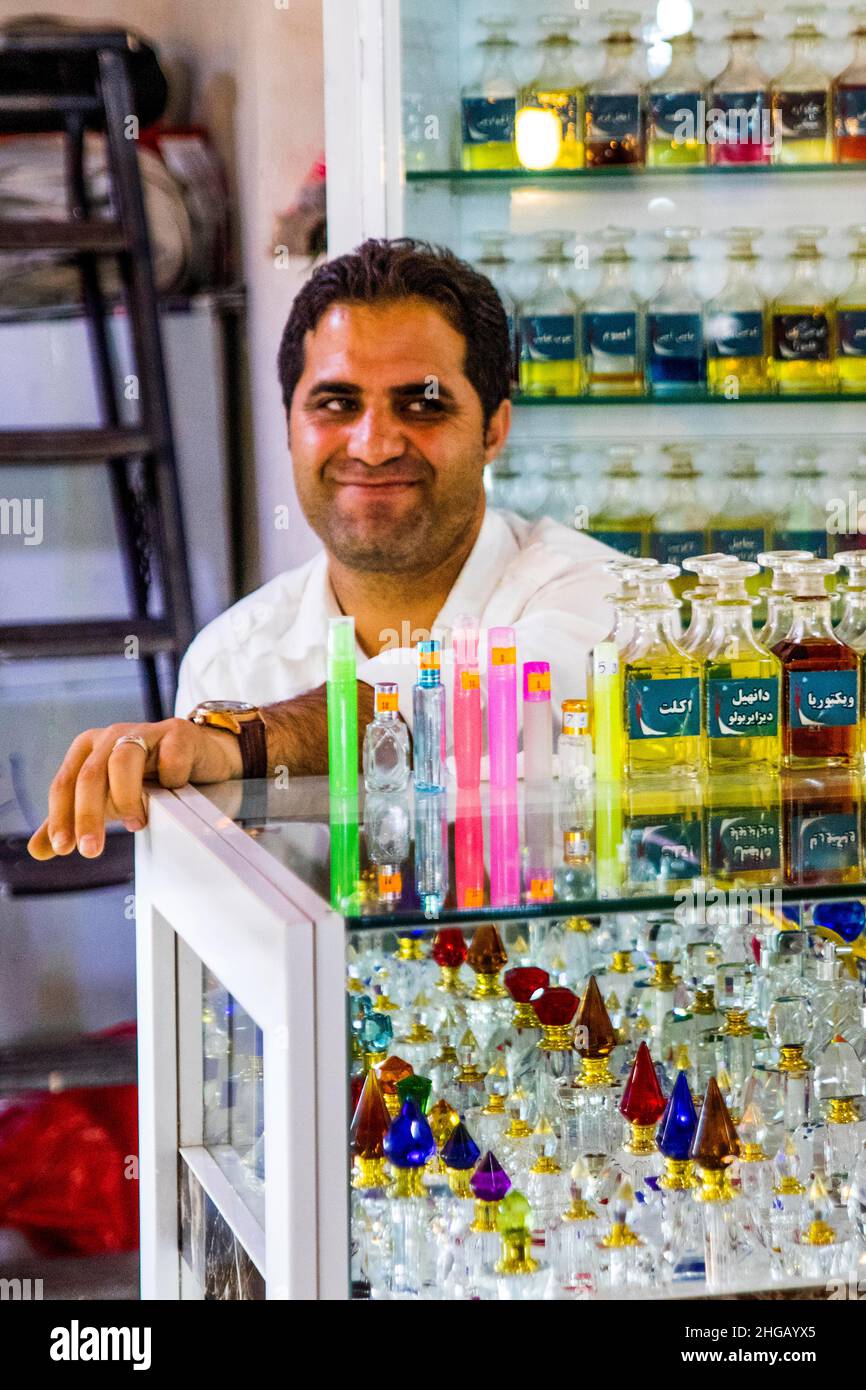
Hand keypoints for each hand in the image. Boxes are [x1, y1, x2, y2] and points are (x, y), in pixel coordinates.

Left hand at [27, 718, 242, 861]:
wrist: (198, 756)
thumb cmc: (149, 777)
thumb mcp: (106, 800)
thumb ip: (72, 822)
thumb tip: (38, 850)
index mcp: (88, 749)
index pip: (65, 783)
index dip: (61, 816)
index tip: (63, 847)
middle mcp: (112, 736)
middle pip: (91, 775)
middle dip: (88, 816)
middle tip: (92, 849)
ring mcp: (147, 731)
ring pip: (124, 760)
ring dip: (126, 798)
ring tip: (135, 823)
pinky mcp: (178, 734)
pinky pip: (169, 760)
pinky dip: (169, 781)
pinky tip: (173, 793)